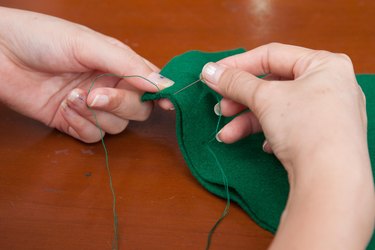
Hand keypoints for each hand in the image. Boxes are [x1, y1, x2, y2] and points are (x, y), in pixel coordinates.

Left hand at [0, 7, 173, 142]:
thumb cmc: (43, 38)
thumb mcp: (90, 45)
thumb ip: (129, 66)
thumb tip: (165, 84)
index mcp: (119, 64)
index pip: (151, 84)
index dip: (162, 95)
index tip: (168, 104)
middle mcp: (110, 86)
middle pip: (137, 110)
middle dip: (120, 104)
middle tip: (97, 93)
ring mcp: (93, 107)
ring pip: (117, 126)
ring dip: (95, 114)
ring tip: (72, 96)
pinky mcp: (74, 123)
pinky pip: (93, 136)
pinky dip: (81, 125)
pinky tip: (65, 108)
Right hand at [201, 43, 374, 248]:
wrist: (330, 180)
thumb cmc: (305, 126)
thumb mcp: (265, 98)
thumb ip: (235, 82)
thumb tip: (209, 70)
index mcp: (324, 64)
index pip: (271, 55)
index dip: (238, 64)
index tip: (213, 74)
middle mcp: (330, 85)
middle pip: (273, 84)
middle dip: (241, 99)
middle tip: (220, 109)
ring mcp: (328, 112)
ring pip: (277, 108)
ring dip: (248, 121)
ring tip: (227, 134)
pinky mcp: (322, 136)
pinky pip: (289, 126)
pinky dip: (270, 133)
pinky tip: (263, 147)